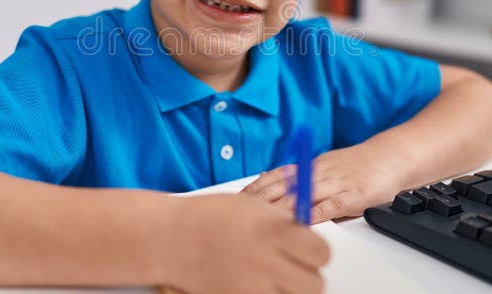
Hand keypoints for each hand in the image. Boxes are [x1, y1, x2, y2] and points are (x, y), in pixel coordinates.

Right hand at [165, 193, 329, 293]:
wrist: (170, 239)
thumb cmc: (208, 217)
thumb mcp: (252, 206)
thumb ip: (283, 222)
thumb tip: (308, 233)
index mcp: (271, 232)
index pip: (321, 253)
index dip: (318, 251)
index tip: (310, 248)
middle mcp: (264, 263)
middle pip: (314, 285)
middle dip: (310, 275)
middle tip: (296, 266)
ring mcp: (250, 289)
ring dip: (288, 289)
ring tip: (271, 274)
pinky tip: (254, 283)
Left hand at [241, 145, 403, 223]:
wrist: (390, 157)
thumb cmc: (357, 164)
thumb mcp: (324, 164)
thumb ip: (300, 174)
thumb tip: (270, 180)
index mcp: (311, 166)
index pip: (277, 175)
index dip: (257, 187)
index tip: (238, 198)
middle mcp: (319, 172)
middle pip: (285, 186)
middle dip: (262, 200)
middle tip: (242, 210)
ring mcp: (336, 183)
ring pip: (304, 195)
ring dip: (283, 207)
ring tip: (264, 217)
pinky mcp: (354, 195)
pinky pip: (332, 205)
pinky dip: (317, 213)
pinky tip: (304, 221)